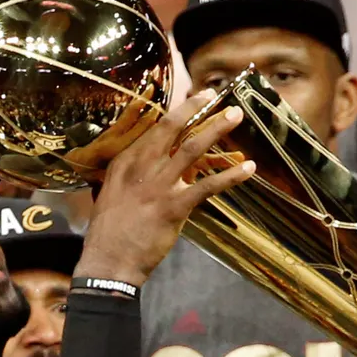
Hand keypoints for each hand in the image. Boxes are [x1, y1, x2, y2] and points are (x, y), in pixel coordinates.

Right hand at [79, 91, 254, 286]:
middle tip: (214, 94)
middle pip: (172, 128)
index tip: (192, 100)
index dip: (176, 112)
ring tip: (236, 116)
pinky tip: (248, 169)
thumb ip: (128, 180)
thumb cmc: (108, 234)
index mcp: (124, 163)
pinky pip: (208, 186)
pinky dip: (231, 176)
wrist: (108, 262)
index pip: (153, 129)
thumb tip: (145, 172)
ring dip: (217, 129)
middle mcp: (141, 167)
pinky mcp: (174, 207)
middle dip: (196, 107)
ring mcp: (159, 186)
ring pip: (193, 149)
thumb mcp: (111, 196)